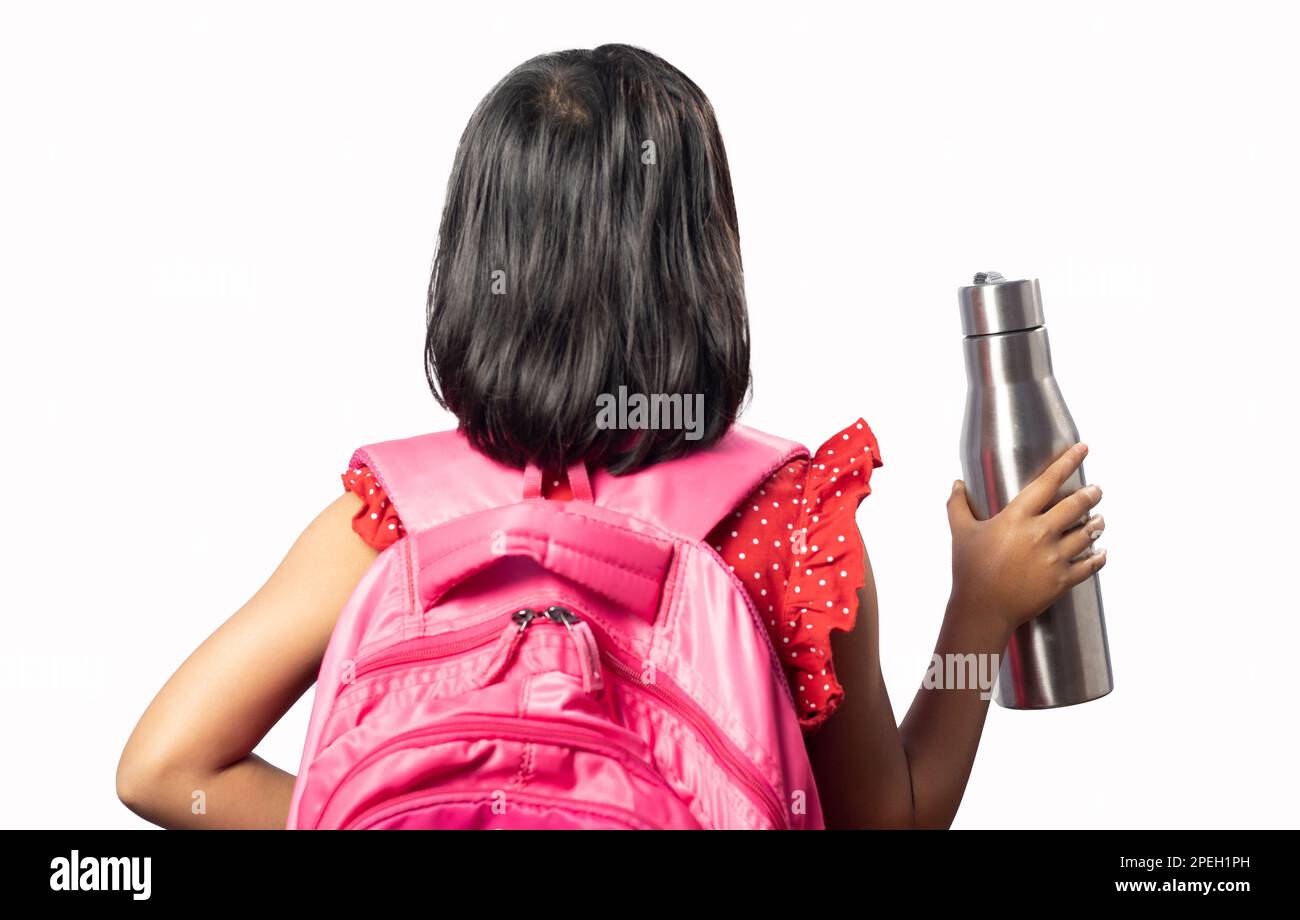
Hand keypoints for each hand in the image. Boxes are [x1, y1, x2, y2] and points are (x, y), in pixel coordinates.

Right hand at [946, 442, 1106, 637]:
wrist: (982, 609)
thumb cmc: (969, 570)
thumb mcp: (961, 533)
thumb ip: (958, 505)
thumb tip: (956, 484)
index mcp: (1017, 517)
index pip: (1048, 482)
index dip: (1068, 462)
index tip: (1083, 449)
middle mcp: (1040, 534)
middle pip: (1076, 506)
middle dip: (1091, 495)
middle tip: (1096, 490)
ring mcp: (1054, 558)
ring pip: (1087, 534)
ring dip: (1096, 524)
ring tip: (1099, 520)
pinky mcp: (1062, 580)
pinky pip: (1089, 565)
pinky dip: (1098, 557)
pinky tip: (1101, 552)